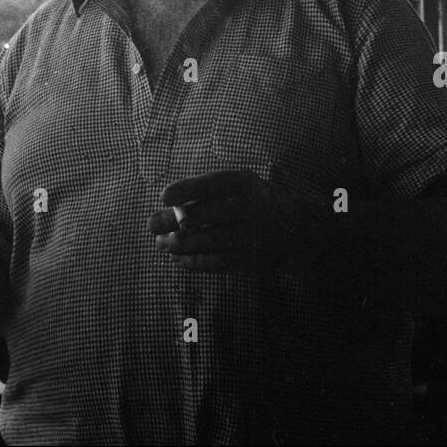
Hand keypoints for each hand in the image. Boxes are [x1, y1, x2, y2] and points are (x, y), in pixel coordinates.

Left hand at [147, 170, 310, 273]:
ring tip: (160, 243)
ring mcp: (252, 235)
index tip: (163, 196)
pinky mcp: (251, 259)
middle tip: (152, 224)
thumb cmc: (255, 199)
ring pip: (210, 241)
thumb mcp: (241, 184)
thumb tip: (170, 202)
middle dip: (176, 220)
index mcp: (246, 184)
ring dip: (181, 244)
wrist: (295, 228)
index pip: (213, 184)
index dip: (187, 189)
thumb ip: (210, 190)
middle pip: (208, 214)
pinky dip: (195, 262)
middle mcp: (251, 208)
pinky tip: (178, 259)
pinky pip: (218, 262)